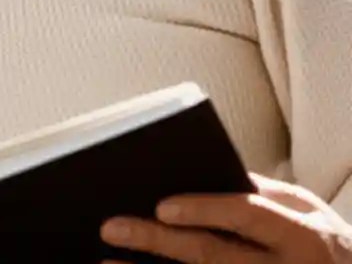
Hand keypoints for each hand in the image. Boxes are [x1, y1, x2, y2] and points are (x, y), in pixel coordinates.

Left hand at [100, 174, 351, 262]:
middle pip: (212, 257)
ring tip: (107, 262)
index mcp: (301, 235)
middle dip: (158, 242)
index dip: (205, 209)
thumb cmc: (319, 242)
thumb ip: (256, 192)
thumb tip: (196, 172)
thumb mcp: (302, 210)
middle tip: (111, 227)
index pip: (248, 216)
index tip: (161, 205)